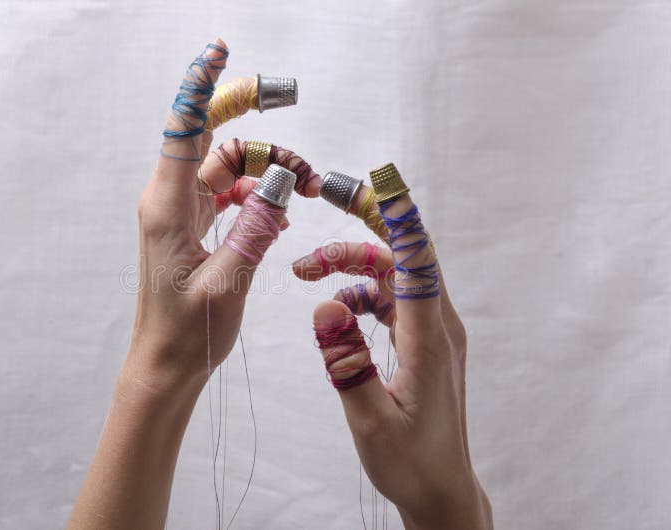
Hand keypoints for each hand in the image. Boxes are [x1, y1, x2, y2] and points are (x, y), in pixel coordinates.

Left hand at [130, 41, 321, 389]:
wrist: (167, 364)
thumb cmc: (188, 331)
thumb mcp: (229, 280)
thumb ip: (256, 226)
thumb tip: (281, 179)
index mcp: (168, 208)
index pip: (183, 131)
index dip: (200, 86)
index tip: (219, 49)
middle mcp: (170, 201)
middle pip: (212, 139)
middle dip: (253, 119)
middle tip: (288, 99)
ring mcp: (182, 212)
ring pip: (229, 166)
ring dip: (267, 167)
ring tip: (305, 188)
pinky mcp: (194, 226)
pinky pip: (230, 192)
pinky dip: (259, 193)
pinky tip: (284, 210)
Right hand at [293, 191, 492, 528]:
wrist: (440, 487)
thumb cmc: (409, 461)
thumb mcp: (368, 418)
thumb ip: (346, 362)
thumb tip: (324, 306)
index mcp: (429, 340)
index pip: (418, 262)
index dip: (401, 217)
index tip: (383, 179)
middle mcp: (437, 326)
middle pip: (402, 256)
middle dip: (363, 222)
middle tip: (327, 193)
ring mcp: (432, 332)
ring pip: (392, 275)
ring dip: (350, 264)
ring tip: (303, 272)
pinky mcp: (423, 342)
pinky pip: (392, 299)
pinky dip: (361, 292)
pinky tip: (337, 309)